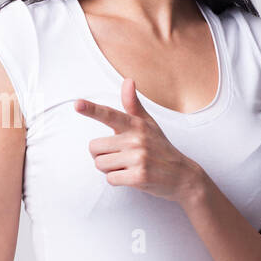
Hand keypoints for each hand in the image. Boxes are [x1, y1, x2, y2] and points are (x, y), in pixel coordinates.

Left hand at [74, 76, 204, 205]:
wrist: (183, 176)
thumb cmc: (161, 149)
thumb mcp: (149, 124)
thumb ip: (133, 105)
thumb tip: (128, 80)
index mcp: (136, 125)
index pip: (110, 115)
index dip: (92, 109)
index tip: (77, 104)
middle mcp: (137, 139)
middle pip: (95, 147)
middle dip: (102, 155)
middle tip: (120, 157)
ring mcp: (138, 158)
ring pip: (100, 164)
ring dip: (109, 169)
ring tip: (127, 166)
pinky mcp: (139, 176)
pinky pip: (110, 179)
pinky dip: (117, 180)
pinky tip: (132, 176)